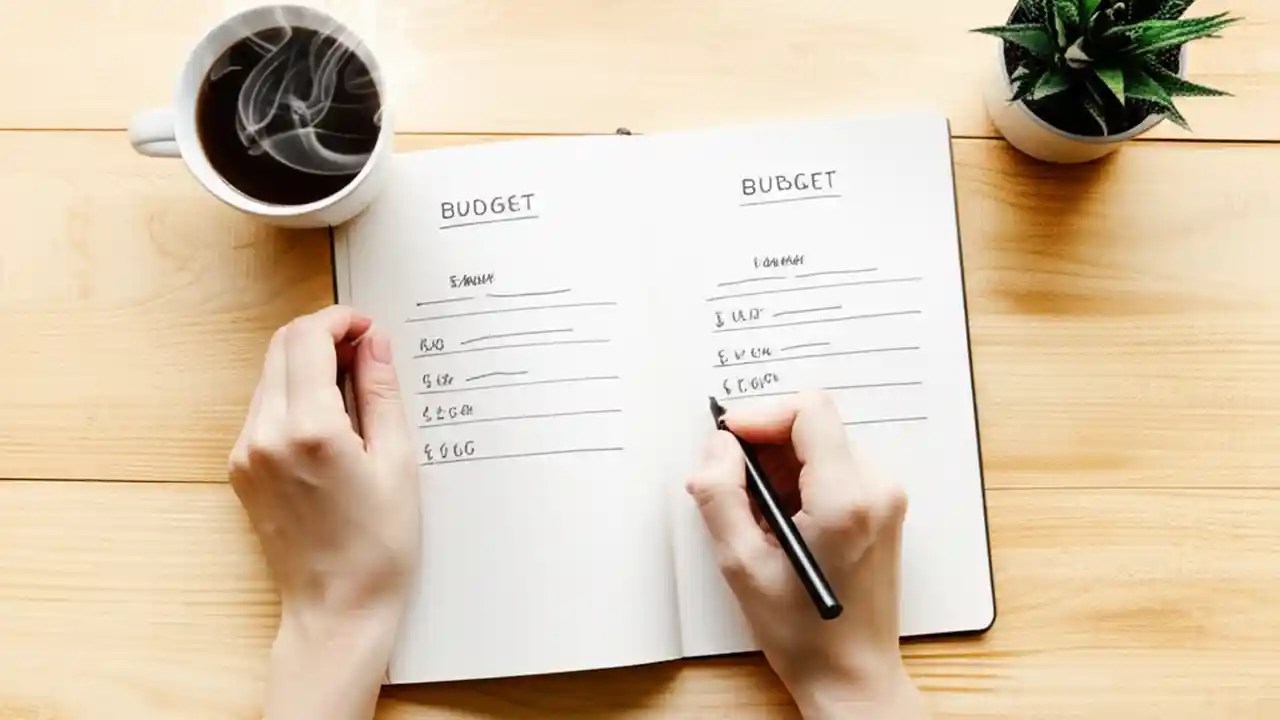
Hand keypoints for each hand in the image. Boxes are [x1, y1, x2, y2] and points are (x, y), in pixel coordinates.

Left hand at [228, 306, 418, 719]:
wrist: (337, 610)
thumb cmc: (379, 547)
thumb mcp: (397, 462)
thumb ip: (382, 392)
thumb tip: (375, 341)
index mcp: (308, 429)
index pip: (308, 339)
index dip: (340, 319)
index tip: (368, 327)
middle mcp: (265, 434)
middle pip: (281, 348)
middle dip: (323, 335)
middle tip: (366, 349)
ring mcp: (246, 453)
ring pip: (269, 375)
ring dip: (308, 363)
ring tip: (354, 387)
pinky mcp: (240, 469)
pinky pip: (264, 409)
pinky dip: (294, 395)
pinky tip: (331, 418)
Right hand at [686, 392, 927, 719]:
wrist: (852, 676)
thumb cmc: (804, 634)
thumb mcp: (741, 564)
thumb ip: (720, 494)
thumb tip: (717, 448)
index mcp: (845, 499)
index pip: (809, 411)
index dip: (761, 416)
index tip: (730, 441)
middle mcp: (876, 489)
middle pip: (812, 427)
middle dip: (764, 448)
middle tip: (734, 490)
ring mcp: (884, 498)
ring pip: (819, 447)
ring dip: (779, 469)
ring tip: (758, 520)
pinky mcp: (882, 508)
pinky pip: (833, 469)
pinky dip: (798, 483)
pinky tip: (781, 525)